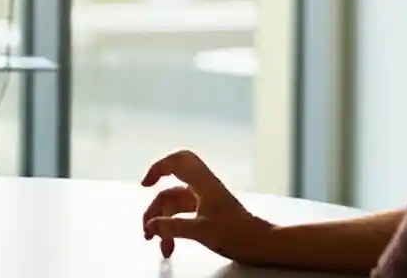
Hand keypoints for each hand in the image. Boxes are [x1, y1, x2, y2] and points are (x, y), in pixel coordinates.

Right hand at [141, 150, 273, 261]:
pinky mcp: (207, 213)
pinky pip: (182, 216)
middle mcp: (202, 189)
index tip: (145, 184)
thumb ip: (173, 227)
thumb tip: (151, 225)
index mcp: (203, 183)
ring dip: (163, 225)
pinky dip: (173, 229)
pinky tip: (171, 244)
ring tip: (160, 246)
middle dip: (155, 208)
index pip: (177, 161)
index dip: (158, 167)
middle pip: (170, 190)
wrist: (260, 244)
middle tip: (147, 226)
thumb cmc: (238, 234)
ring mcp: (204, 201)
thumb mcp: (201, 231)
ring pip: (175, 207)